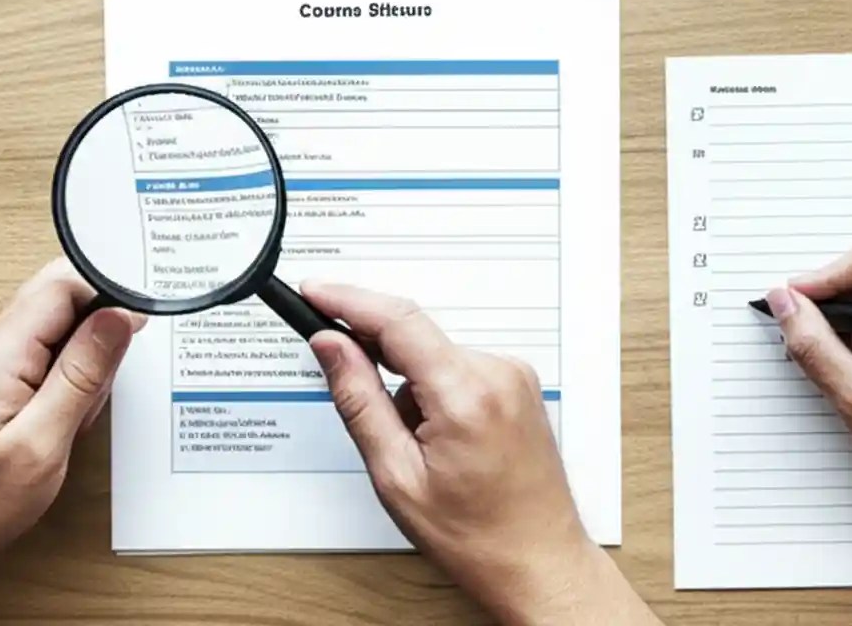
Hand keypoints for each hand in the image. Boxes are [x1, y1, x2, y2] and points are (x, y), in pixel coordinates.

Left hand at [0, 259, 144, 625]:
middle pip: (61, 298)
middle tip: (97, 387)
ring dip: (84, 362)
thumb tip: (118, 317)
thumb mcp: (43, 442)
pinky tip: (62, 418)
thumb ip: (82, 373)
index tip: (138, 325)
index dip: (110, 294)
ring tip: (73, 416)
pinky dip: (67, 380)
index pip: (62, 284)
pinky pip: (46, 354)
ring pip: (59, 327)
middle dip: (98, 333)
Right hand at [301, 282, 658, 625]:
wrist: (538, 560)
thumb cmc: (477, 535)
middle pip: (414, 338)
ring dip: (410, 390)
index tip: (313, 291)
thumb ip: (358, 400)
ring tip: (420, 453)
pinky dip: (435, 394)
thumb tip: (330, 346)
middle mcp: (498, 373)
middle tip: (370, 420)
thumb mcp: (397, 474)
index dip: (347, 300)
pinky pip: (457, 369)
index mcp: (466, 394)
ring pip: (433, 356)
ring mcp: (514, 376)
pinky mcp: (517, 384)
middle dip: (378, 367)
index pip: (397, 320)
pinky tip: (440, 442)